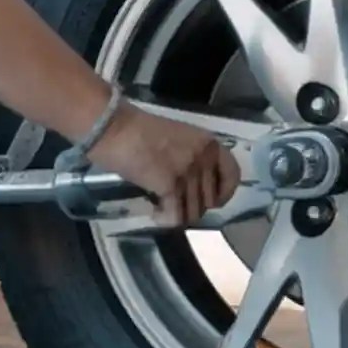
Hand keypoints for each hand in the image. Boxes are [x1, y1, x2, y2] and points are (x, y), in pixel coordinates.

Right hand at [87, 104, 241, 226]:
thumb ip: (193, 158)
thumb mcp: (178, 139)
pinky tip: (155, 214)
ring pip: (193, 212)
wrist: (114, 128)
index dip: (225, 193)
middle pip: (210, 200)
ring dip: (178, 214)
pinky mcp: (171, 186)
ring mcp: (189, 172)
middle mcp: (204, 158)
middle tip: (175, 203)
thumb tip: (195, 186)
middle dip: (193, 206)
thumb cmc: (139, 130)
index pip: (233, 174)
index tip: (212, 201)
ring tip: (161, 207)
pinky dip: (165, 219)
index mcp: (209, 143)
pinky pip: (176, 216)